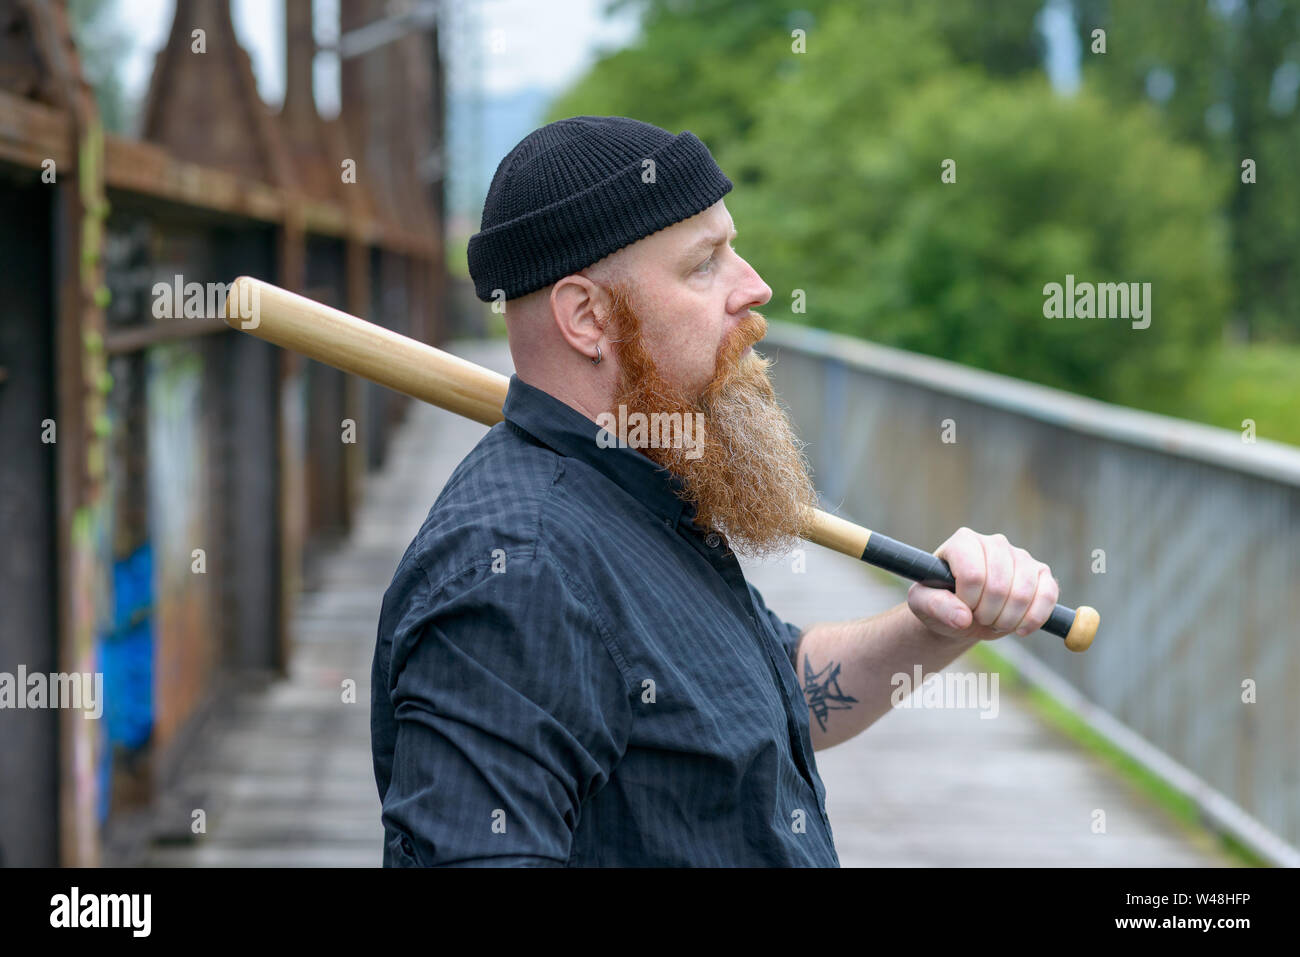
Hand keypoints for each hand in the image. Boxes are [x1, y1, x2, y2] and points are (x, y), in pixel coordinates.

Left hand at [906, 527, 1059, 641]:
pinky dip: (1034, 618)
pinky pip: (1048, 595)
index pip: (973, 574)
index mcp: (963, 541)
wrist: (962, 613)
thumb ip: (936, 607)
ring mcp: (1021, 556)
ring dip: (1008, 619)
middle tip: (977, 618)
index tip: (961, 608)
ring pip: (1025, 593)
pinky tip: (1019, 628)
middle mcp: (994, 542)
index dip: (968, 601)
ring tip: (993, 621)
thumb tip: (962, 618)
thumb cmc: (940, 603)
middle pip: (1000, 586)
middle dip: (987, 614)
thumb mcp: (924, 605)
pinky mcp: (1041, 573)